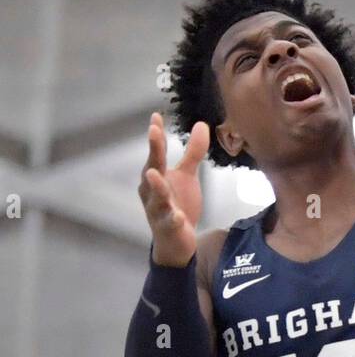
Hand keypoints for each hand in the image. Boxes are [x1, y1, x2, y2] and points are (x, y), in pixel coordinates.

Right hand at [138, 112, 208, 266]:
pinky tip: (178, 216)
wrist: (176, 240)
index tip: (156, 116)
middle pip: (151, 169)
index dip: (155, 136)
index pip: (155, 153)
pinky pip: (170, 222)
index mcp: (156, 177)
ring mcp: (158, 210)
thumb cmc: (178, 203)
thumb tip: (201, 124)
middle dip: (152, 151)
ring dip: (155, 185)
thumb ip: (192, 152)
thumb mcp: (187, 176)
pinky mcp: (168, 227)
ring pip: (155, 197)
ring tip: (154, 173)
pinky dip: (172, 219)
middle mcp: (151, 192)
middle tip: (153, 132)